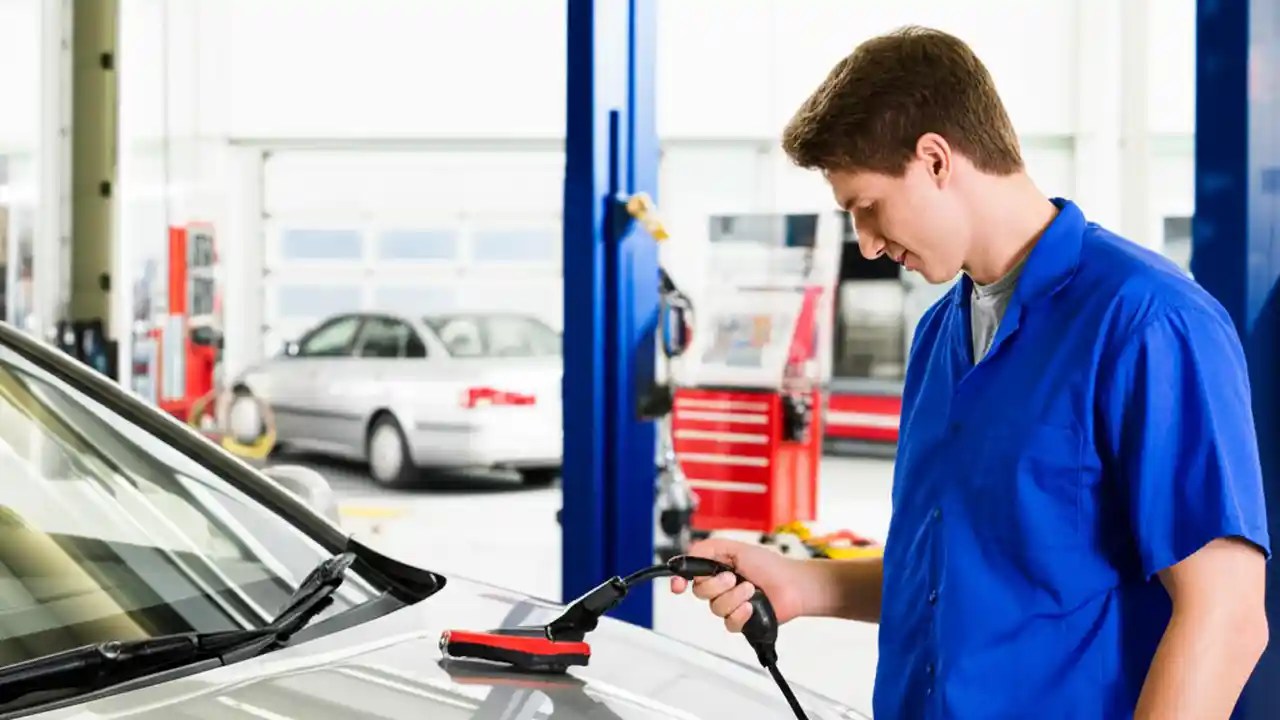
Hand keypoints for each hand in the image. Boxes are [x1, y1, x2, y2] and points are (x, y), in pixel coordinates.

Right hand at [670, 537, 808, 632]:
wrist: (793, 585)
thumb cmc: (769, 565)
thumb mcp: (735, 548)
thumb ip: (708, 548)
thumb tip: (687, 555)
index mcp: (716, 568)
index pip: (689, 574)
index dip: (679, 580)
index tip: (678, 585)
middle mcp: (720, 587)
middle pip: (699, 592)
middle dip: (716, 584)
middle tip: (734, 577)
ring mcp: (730, 606)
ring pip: (715, 608)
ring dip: (734, 597)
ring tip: (751, 589)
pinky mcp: (741, 622)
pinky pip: (729, 623)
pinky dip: (740, 614)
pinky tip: (751, 607)